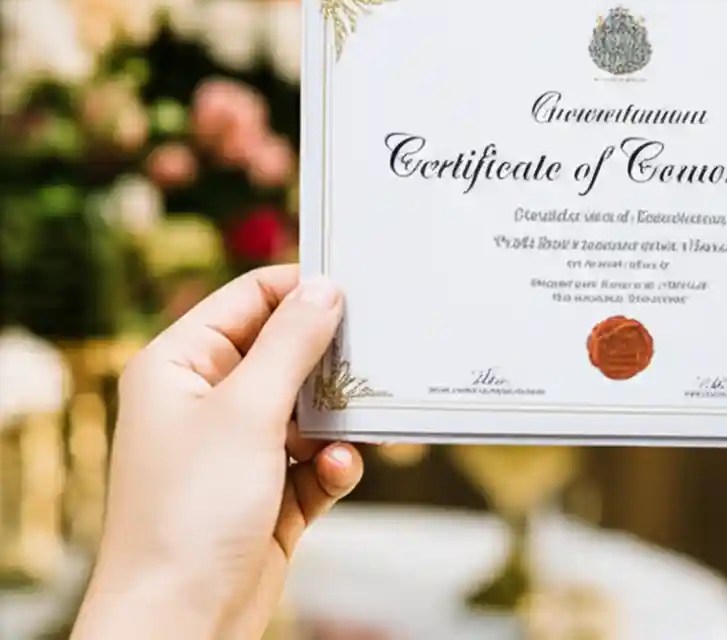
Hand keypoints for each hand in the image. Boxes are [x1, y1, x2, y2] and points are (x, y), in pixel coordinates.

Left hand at [73, 265, 362, 639]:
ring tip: (358, 429)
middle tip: (378, 359)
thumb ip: (291, 344)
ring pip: (310, 410)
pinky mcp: (268, 493)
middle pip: (287, 354)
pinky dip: (333, 465)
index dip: (301, 289)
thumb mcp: (247, 412)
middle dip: (332, 363)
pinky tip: (336, 475)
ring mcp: (238, 450)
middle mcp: (207, 402)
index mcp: (181, 366)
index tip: (360, 288)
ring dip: (338, 421)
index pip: (249, 299)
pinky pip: (317, 461)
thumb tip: (325, 287)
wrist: (181, 621)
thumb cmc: (190, 513)